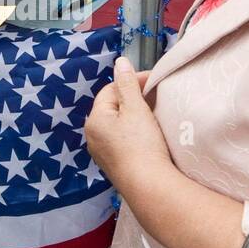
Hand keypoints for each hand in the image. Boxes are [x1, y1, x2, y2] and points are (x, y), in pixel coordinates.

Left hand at [85, 57, 171, 189]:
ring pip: (118, 125)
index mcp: (95, 120)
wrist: (148, 186)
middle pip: (113, 108)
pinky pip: (123, 141)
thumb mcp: (135, 108)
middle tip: (155, 96)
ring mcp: (103, 153)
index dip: (132, 81)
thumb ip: (127, 84)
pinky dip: (135, 133)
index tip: (153, 80)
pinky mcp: (115, 166)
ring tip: (154, 114)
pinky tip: (149, 136)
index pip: (110, 90)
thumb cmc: (141, 144)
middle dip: (133, 99)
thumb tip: (119, 62)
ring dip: (134, 116)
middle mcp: (93, 136)